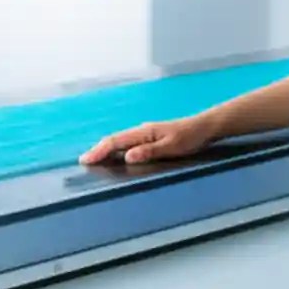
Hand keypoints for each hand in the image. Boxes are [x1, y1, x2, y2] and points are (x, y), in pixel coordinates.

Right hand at [78, 115, 217, 164]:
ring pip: (120, 141)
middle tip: (84, 162)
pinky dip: (117, 149)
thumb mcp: (172, 146)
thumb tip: (127, 156)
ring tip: (94, 160)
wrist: (204, 127)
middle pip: (114, 140)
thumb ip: (149, 151)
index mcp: (144, 132)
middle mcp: (142, 131)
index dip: (100, 151)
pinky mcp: (151, 138)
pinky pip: (128, 143)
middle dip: (98, 150)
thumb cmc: (190, 137)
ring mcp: (146, 134)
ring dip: (106, 149)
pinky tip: (116, 156)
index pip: (116, 141)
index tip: (86, 160)